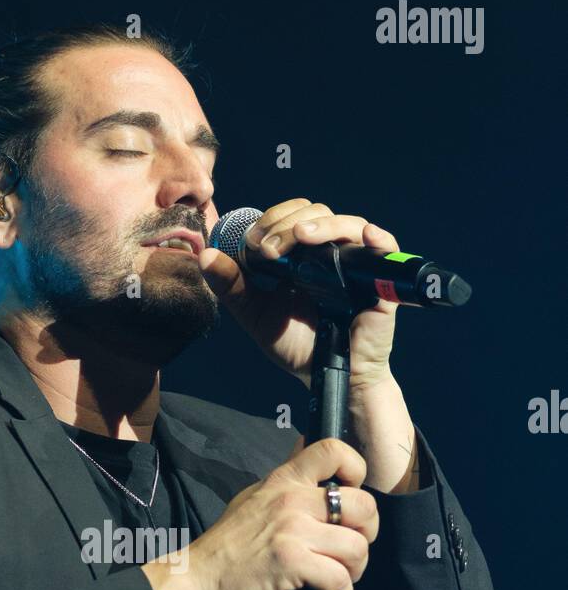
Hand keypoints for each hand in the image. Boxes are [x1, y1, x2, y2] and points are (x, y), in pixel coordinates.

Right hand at [141, 437, 378, 589]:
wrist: (198, 578)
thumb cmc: (228, 546)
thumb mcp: (255, 498)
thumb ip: (287, 481)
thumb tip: (310, 452)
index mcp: (283, 480)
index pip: (333, 450)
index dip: (356, 471)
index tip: (350, 499)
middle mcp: (291, 499)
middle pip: (363, 505)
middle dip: (367, 533)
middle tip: (350, 550)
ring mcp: (292, 530)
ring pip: (356, 546)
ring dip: (355, 570)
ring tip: (339, 578)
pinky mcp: (292, 562)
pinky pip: (339, 578)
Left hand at [198, 198, 400, 391]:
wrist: (329, 376)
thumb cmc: (297, 346)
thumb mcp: (257, 315)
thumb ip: (232, 287)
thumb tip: (204, 255)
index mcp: (302, 254)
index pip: (290, 216)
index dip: (271, 219)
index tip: (252, 243)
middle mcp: (330, 252)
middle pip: (315, 213)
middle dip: (288, 223)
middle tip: (267, 248)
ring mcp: (356, 263)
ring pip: (346, 223)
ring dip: (322, 224)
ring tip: (301, 237)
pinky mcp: (380, 281)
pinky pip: (386, 248)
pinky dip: (377, 238)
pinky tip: (365, 236)